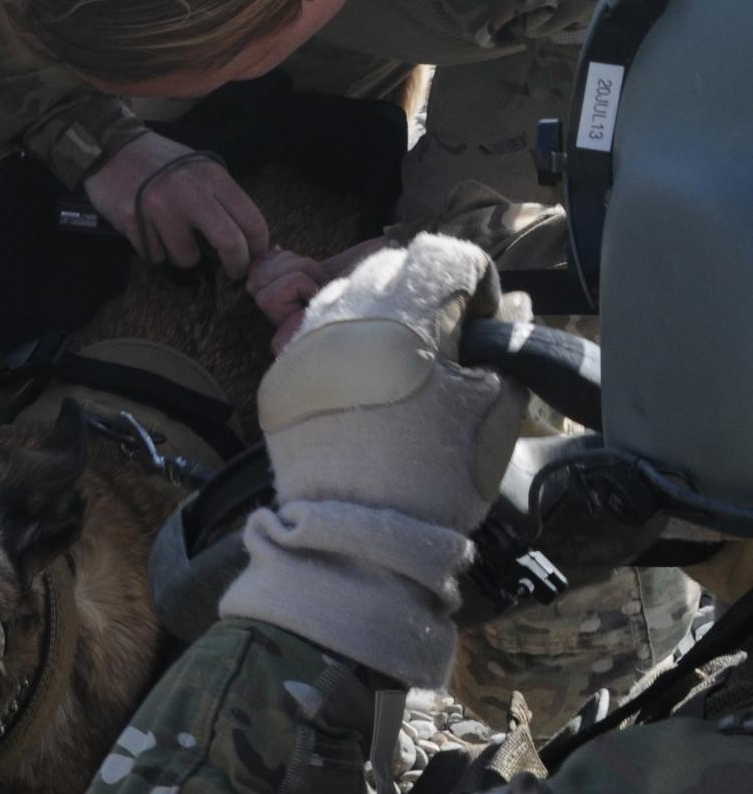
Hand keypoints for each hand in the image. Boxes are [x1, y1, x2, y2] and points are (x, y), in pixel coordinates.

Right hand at [82, 130, 268, 276]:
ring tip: (170, 234)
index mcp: (212, 177)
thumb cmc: (161, 162)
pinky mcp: (132, 222)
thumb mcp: (199, 168)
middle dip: (236, 264)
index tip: (255, 257)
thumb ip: (220, 196)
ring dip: (182, 254)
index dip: (258, 247)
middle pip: (230, 242)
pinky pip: (154, 254)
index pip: (251, 219)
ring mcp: (159, 209)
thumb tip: (247, 238)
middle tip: (233, 271)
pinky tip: (146, 228)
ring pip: (186, 256)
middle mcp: (189, 192)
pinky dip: (153, 248)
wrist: (111, 148)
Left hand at [259, 235, 531, 531]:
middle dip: (427, 287)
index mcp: (407, 314)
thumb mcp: (496, 410)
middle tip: (446, 336)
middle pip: (392, 265)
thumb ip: (506, 348)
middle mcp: (346, 315)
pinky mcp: (280, 377)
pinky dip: (344, 343)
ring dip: (382, 309)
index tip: (485, 320)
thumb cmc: (437, 475)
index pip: (446, 255)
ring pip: (346, 293)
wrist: (359, 538)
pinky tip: (365, 382)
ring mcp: (304, 344)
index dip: (478, 281)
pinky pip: (315, 335)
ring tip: (404, 356)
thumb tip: (513, 309)